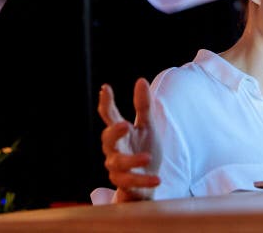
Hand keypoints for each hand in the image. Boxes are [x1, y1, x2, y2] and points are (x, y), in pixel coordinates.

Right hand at [98, 78, 161, 201]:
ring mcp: (117, 166)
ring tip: (148, 157)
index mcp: (120, 132)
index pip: (110, 115)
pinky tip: (157, 179)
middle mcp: (115, 148)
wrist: (148, 180)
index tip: (105, 89)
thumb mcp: (147, 126)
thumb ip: (143, 106)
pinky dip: (144, 180)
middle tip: (124, 124)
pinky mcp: (124, 183)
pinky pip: (132, 182)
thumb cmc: (144, 148)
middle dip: (114, 132)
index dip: (106, 102)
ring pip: (118, 162)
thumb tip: (141, 80)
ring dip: (133, 160)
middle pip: (107, 139)